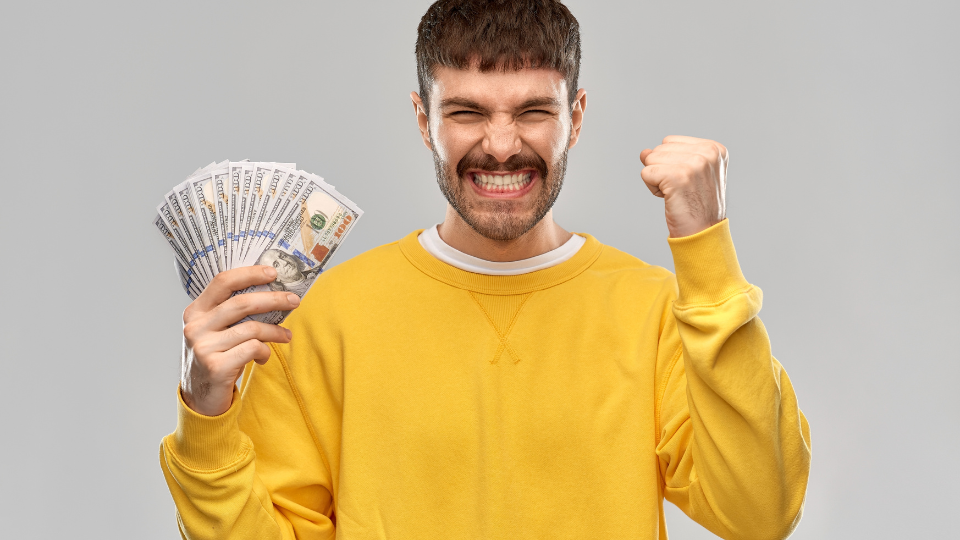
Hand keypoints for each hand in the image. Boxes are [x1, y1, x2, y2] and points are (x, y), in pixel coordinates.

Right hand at [180, 266, 300, 415]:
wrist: (200, 398)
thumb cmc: (215, 357)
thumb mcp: (216, 332)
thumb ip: (232, 314)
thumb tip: (273, 292)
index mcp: (195, 311)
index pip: (222, 282)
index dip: (249, 274)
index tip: (273, 273)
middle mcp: (195, 327)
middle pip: (241, 303)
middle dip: (274, 299)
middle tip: (294, 301)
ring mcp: (203, 347)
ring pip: (252, 328)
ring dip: (275, 331)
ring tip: (286, 336)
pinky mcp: (215, 367)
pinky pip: (252, 349)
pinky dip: (265, 352)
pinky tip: (264, 358)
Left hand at [639, 135, 727, 237]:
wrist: (704, 233)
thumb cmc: (696, 206)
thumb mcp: (689, 173)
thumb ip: (668, 157)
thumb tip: (643, 152)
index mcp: (714, 149)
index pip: (670, 142)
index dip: (671, 163)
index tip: (688, 181)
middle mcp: (707, 153)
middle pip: (659, 149)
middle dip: (662, 171)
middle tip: (682, 190)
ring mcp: (694, 164)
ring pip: (650, 159)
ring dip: (657, 180)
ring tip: (677, 194)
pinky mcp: (678, 176)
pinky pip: (646, 173)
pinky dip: (652, 188)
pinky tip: (670, 198)